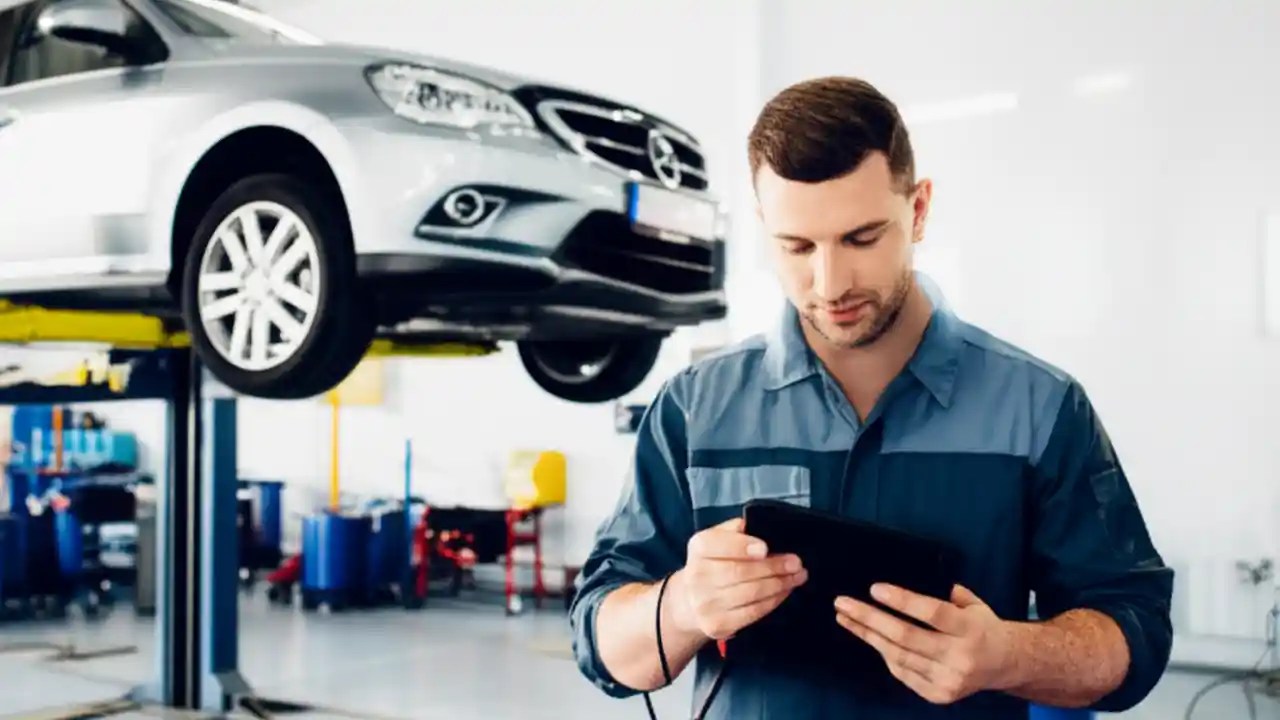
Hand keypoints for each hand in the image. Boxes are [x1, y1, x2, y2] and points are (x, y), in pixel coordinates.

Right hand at [672, 518, 807, 639]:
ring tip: (797, 577)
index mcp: (699, 547)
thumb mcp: (717, 539)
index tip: (765, 548)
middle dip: (773, 567)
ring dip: (779, 585)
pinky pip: (753, 613)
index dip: (742, 547)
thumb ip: (735, 530)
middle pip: (740, 572)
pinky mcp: (717, 625)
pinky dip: (773, 601)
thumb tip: (758, 527)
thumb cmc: (712, 563)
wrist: (690, 601)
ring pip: (751, 594)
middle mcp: (698, 576)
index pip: (718, 545)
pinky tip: (784, 592)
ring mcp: (706, 603)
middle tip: (796, 563)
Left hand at [835, 583, 1016, 704]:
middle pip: (906, 637)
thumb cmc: (982, 627)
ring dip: (868, 636)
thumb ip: (945, 592)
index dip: (902, 601)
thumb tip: (908, 576)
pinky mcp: (938, 695)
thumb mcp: (973, 603)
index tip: (874, 589)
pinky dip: (884, 654)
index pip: (932, 613)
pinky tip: (870, 638)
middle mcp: (960, 657)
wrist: (1005, 665)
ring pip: (898, 656)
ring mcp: (948, 680)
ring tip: (846, 619)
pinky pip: (902, 673)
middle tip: (842, 603)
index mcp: (971, 629)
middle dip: (869, 618)